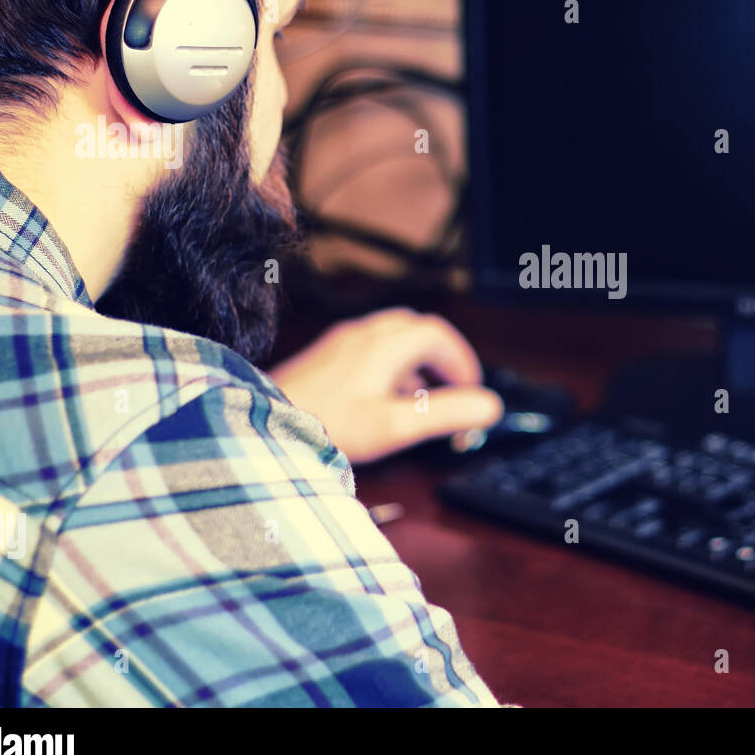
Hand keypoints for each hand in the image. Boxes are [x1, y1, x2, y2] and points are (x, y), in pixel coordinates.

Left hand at [268, 308, 502, 463]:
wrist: (267, 425)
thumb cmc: (326, 425)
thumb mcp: (397, 425)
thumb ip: (446, 413)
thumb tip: (487, 406)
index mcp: (385, 345)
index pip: (438, 335)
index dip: (461, 359)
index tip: (470, 386)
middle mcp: (363, 335)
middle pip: (415, 330)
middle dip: (440, 355)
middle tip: (452, 385)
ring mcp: (342, 344)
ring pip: (390, 339)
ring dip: (414, 362)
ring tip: (420, 397)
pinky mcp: (325, 358)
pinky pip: (368, 350)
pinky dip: (389, 368)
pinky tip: (382, 400)